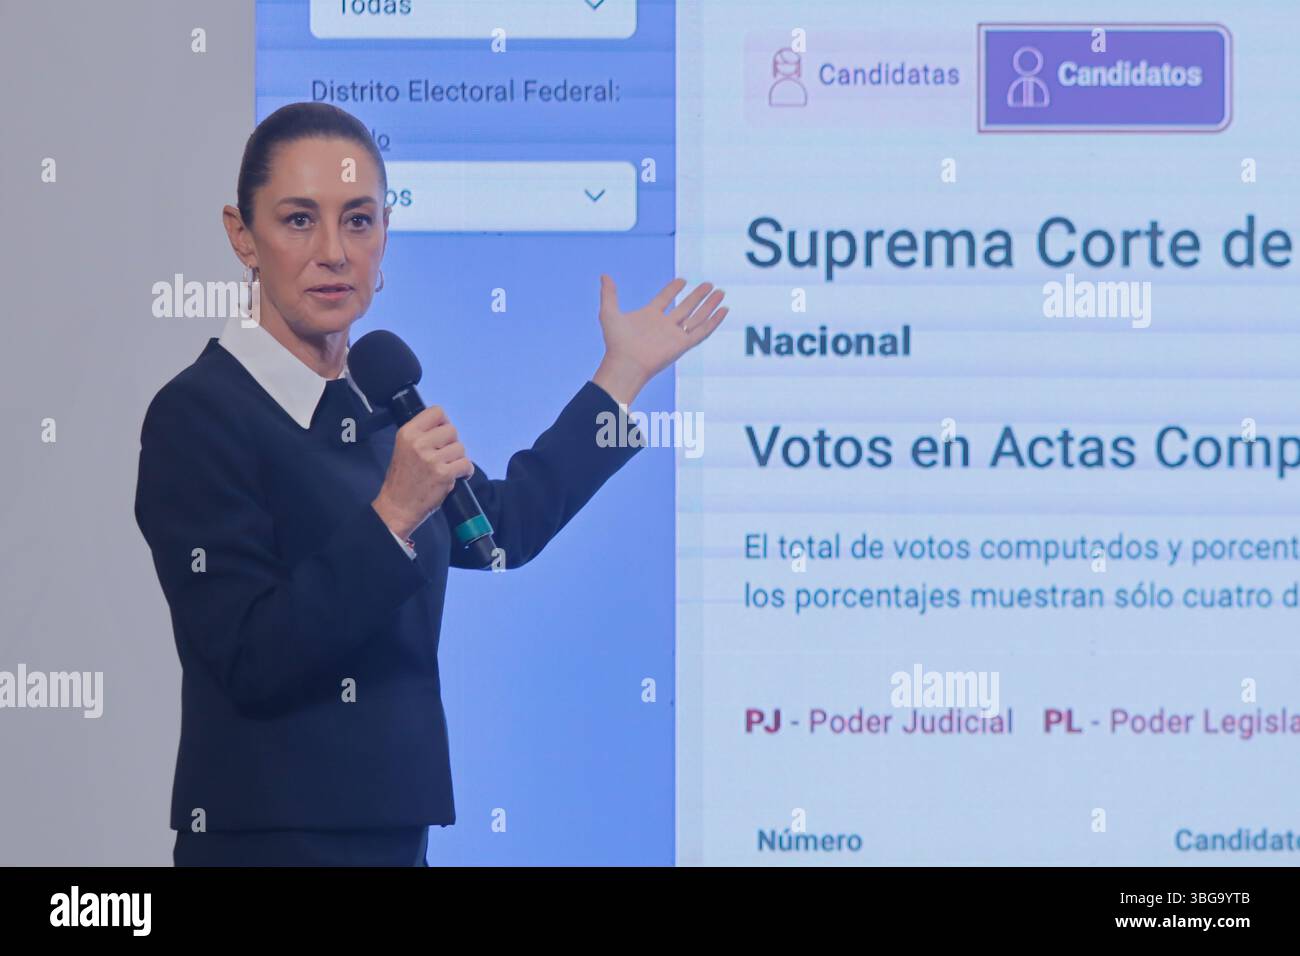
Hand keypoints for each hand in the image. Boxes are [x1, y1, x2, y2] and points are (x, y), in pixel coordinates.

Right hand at [371, 405, 474, 539]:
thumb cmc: (402, 479)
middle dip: (452, 444)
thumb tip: (445, 426)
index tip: (441, 436)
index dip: (443, 423)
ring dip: (458, 459)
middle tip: (443, 457)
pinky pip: (466, 464)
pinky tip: (456, 476)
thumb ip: (422, 435)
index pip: (437, 412)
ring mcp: (431, 459)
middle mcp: (418, 443)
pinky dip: (465, 472)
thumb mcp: (404, 448)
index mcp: (407, 433)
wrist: (397, 507)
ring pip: (460, 448)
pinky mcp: (443, 474)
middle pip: (452, 430)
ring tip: (447, 469)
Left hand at [593, 275, 728, 404]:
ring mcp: (675, 335)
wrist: (625, 364)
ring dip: (709, 305)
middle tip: (709, 284)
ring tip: (721, 292)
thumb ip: (609, 294)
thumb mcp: (609, 313)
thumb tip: (604, 275)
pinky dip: (714, 321)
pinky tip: (723, 310)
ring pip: (697, 317)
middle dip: (698, 296)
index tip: (683, 280)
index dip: (673, 289)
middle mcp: (664, 325)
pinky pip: (702, 331)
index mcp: (649, 316)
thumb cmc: (616, 342)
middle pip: (686, 306)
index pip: (665, 299)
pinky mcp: (683, 345)